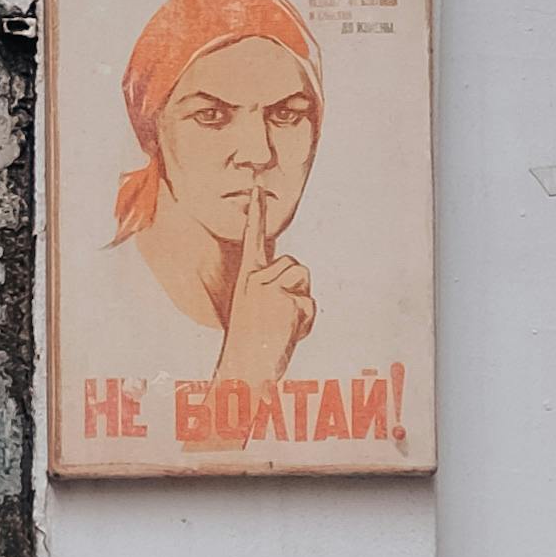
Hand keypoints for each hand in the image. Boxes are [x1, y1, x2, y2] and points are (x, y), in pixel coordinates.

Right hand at [216, 195, 312, 381]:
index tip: (257, 188)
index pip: (253, 239)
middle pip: (295, 266)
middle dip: (297, 288)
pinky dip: (306, 322)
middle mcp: (255, 279)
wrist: (245, 368)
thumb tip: (292, 275)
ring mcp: (271, 289)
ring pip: (304, 280)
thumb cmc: (251, 344)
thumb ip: (271, 287)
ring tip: (282, 324)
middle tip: (277, 316)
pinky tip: (288, 333)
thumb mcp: (256, 309)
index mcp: (246, 279)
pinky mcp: (287, 301)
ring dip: (302, 304)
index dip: (255, 213)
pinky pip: (310, 305)